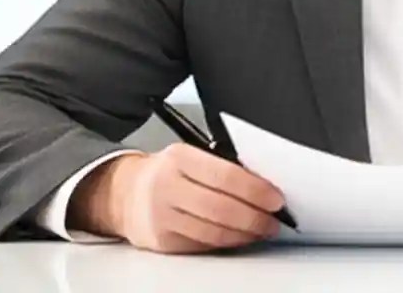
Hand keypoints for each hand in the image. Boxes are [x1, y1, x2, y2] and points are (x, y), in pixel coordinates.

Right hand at [70, 143, 287, 253]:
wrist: (126, 193)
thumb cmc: (169, 172)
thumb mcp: (191, 156)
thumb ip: (223, 166)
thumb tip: (264, 185)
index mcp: (180, 158)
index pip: (225, 175)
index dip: (256, 190)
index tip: (276, 199)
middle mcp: (167, 186)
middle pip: (221, 208)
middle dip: (255, 218)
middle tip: (273, 221)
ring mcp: (162, 216)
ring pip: (213, 232)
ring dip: (244, 234)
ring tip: (261, 230)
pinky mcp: (162, 241)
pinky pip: (202, 246)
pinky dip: (226, 243)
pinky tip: (239, 238)